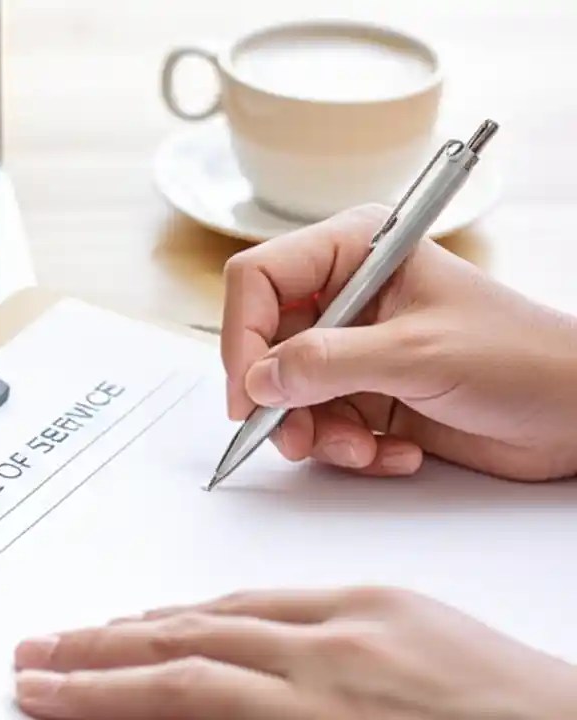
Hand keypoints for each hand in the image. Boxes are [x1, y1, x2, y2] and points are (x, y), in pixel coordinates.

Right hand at [12, 586, 576, 718]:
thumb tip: (179, 717)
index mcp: (325, 714)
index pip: (178, 689)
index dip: (96, 688)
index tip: (43, 688)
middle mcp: (336, 656)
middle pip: (183, 641)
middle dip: (97, 648)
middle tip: (37, 652)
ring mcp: (363, 619)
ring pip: (223, 611)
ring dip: (143, 622)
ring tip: (88, 633)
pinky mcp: (389, 600)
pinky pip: (277, 596)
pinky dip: (214, 607)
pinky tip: (184, 615)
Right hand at [221, 203, 576, 480]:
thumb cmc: (521, 359)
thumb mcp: (416, 355)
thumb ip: (328, 363)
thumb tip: (257, 379)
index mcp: (357, 251)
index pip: (259, 279)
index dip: (244, 335)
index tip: (249, 391)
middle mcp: (347, 295)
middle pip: (264, 344)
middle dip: (282, 400)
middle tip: (299, 437)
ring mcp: (355, 347)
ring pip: (287, 394)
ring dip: (318, 433)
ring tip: (363, 448)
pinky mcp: (367, 393)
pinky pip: (321, 425)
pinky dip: (349, 448)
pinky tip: (396, 451)